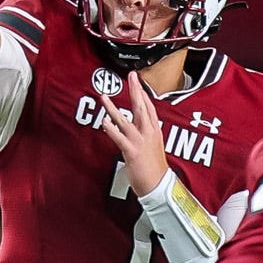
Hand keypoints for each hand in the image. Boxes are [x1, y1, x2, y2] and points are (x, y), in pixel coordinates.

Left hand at [99, 75, 171, 196]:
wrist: (158, 185)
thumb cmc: (154, 169)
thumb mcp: (153, 147)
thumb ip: (146, 134)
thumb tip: (139, 127)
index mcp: (154, 131)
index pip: (149, 107)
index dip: (143, 93)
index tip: (137, 81)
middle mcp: (148, 133)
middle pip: (141, 107)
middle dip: (135, 90)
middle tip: (131, 77)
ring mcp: (140, 141)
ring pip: (125, 120)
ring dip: (113, 108)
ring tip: (104, 97)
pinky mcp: (132, 151)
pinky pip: (120, 138)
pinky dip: (111, 129)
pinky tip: (104, 122)